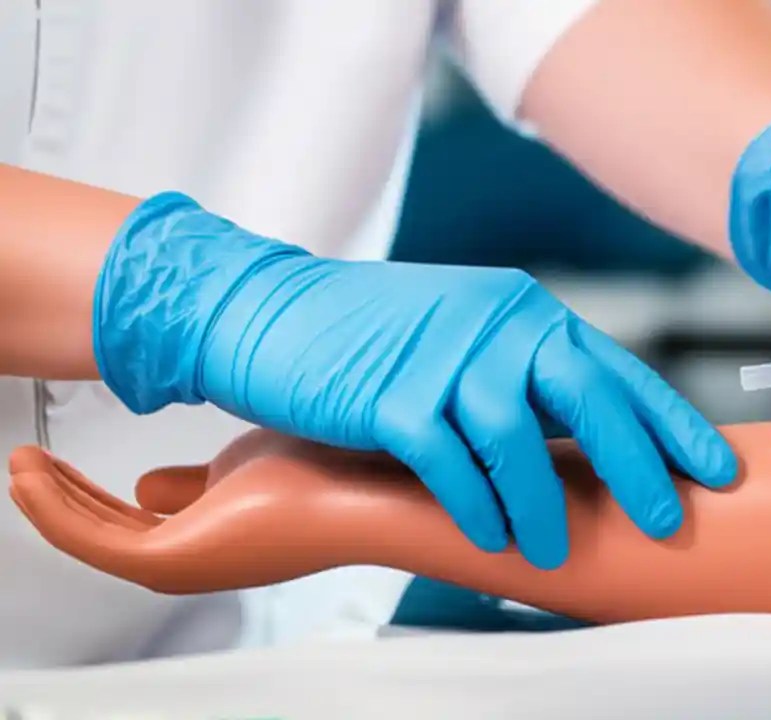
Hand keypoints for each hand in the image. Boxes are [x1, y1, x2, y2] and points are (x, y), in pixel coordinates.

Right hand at [7, 438, 350, 593]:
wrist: (366, 481)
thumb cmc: (326, 470)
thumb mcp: (236, 468)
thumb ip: (189, 485)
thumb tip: (146, 487)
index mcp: (206, 536)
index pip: (124, 521)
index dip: (80, 491)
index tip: (49, 459)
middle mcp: (191, 559)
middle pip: (101, 530)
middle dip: (56, 493)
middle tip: (22, 459)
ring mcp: (182, 564)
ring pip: (89, 538)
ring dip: (45, 499)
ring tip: (17, 462)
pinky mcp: (174, 560)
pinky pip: (93, 541)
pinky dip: (55, 510)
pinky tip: (34, 478)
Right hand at [93, 194, 736, 568]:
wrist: (266, 311)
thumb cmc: (372, 334)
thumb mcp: (463, 336)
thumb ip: (524, 376)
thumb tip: (588, 440)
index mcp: (523, 311)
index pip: (616, 369)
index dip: (671, 422)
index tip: (714, 467)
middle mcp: (495, 324)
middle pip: (591, 398)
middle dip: (638, 466)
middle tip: (667, 521)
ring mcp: (442, 357)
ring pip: (519, 440)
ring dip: (544, 504)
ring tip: (555, 550)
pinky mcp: (389, 396)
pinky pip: (451, 463)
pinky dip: (477, 507)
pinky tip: (492, 537)